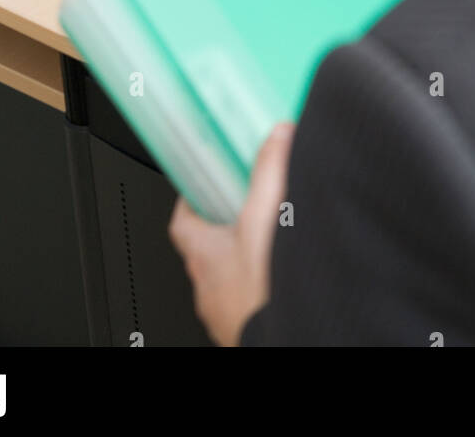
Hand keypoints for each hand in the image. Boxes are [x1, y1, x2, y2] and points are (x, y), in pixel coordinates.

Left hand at [168, 122, 294, 346]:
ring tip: (270, 248)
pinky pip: (246, 305)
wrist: (293, 340)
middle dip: (226, 231)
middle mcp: (208, 288)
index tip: (203, 187)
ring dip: (243, 264)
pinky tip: (281, 283)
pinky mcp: (247, 331)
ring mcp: (226, 314)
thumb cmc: (266, 294)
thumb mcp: (265, 220)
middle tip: (247, 212)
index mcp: (204, 256)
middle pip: (206, 251)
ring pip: (227, 280)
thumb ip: (271, 173)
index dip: (191, 202)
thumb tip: (278, 135)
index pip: (182, 223)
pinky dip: (259, 291)